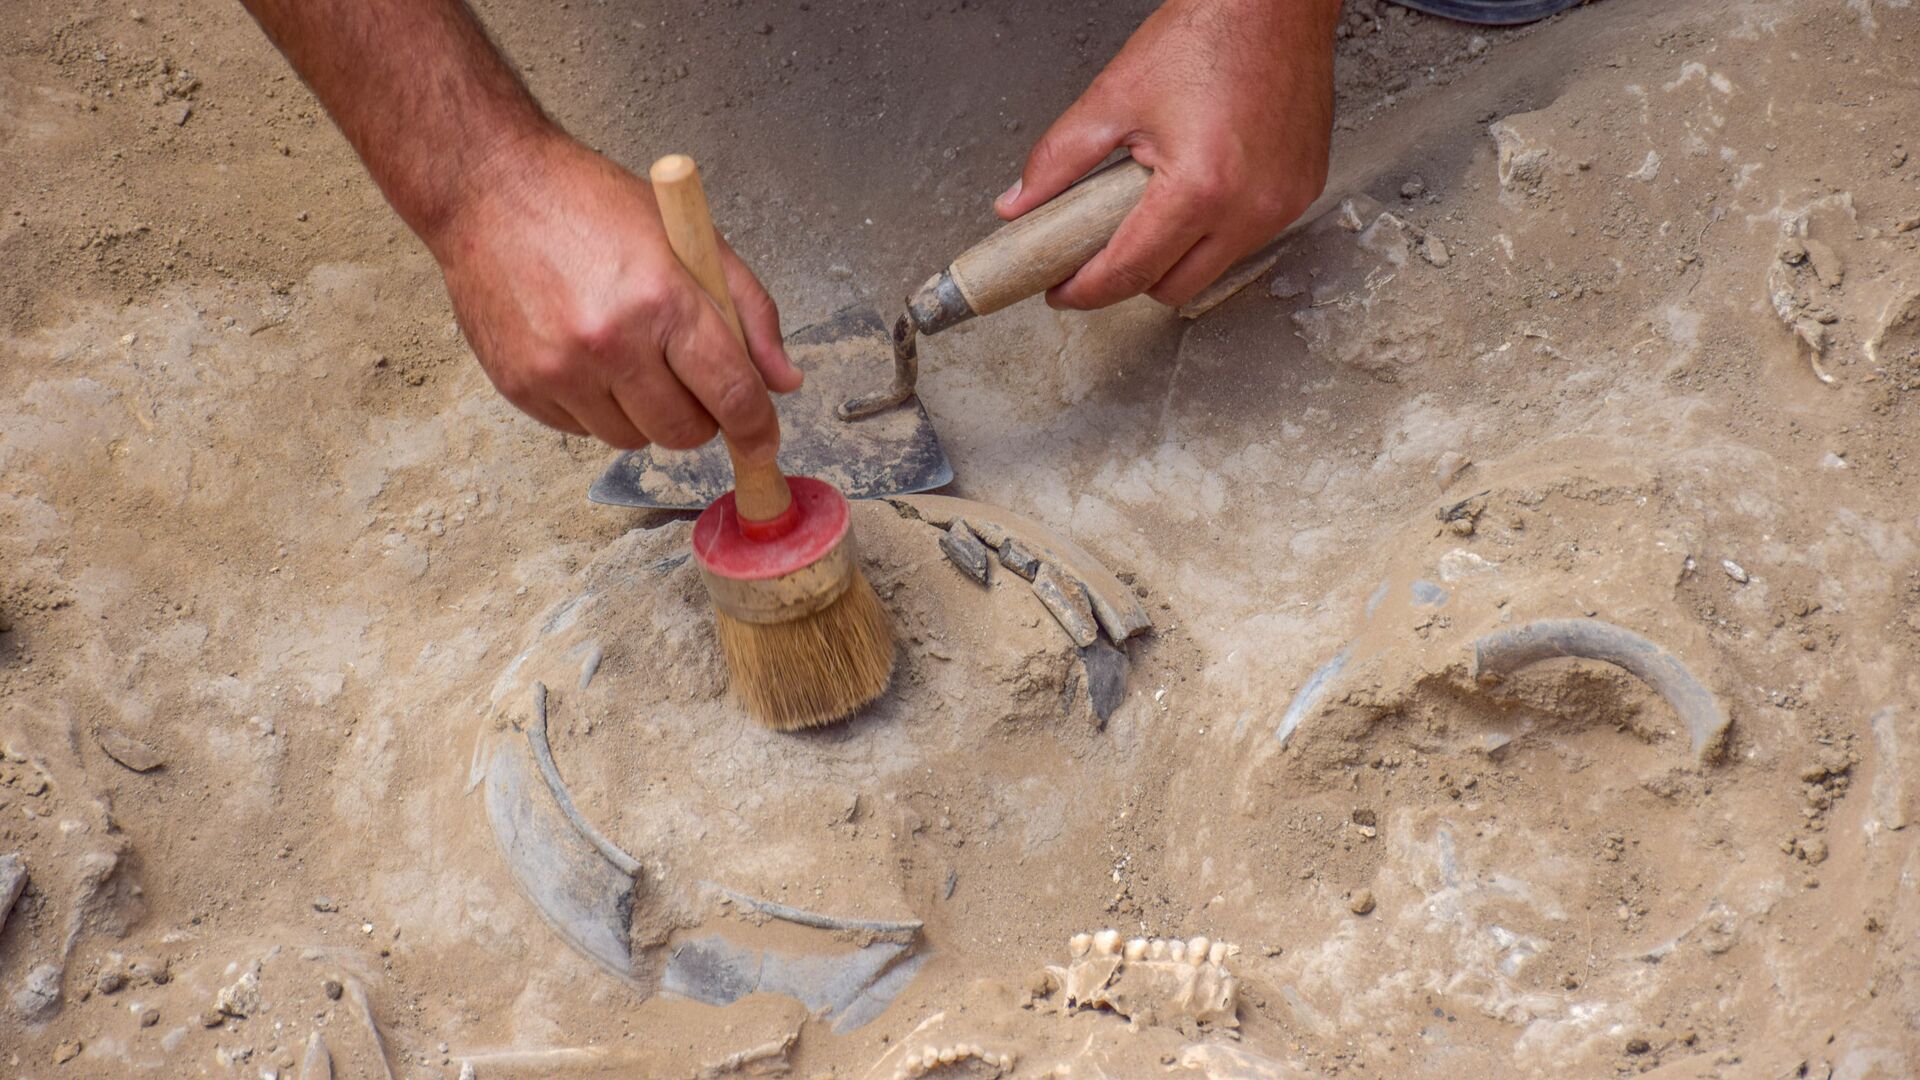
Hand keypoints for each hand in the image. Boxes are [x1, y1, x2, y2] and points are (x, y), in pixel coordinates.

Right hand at [427, 132, 800, 455]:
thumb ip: (750, 311)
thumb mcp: (691, 238)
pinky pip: (582, 431)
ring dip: (644, 413)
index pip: (732, 394)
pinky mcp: (521, 386)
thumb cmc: (591, 205)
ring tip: (627, 353)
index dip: (757, 429)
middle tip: (687, 376)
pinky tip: (584, 355)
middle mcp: (610, 343)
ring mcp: (560, 370)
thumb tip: (782, 381)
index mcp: (662, 299)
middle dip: (699, 415)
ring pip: (632, 439)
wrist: (490, 188)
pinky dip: (596, 407)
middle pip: (684, 432)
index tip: (763, 442)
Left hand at [995, 0, 1339, 308]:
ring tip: (1150, 208)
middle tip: (1098, 252)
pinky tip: (1195, 192)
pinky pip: (1247, 239)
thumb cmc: (1207, 36)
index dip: (1086, 291)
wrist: (1274, 3)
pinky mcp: (1301, 193)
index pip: (1131, 271)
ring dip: (1175, 255)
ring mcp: (1282, 205)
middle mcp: (1249, 207)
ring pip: (1212, 269)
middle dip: (1130, 279)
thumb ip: (1059, 159)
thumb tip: (1018, 204)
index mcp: (1199, 188)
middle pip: (1172, 288)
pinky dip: (1213, 231)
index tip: (1061, 291)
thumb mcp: (1115, 96)